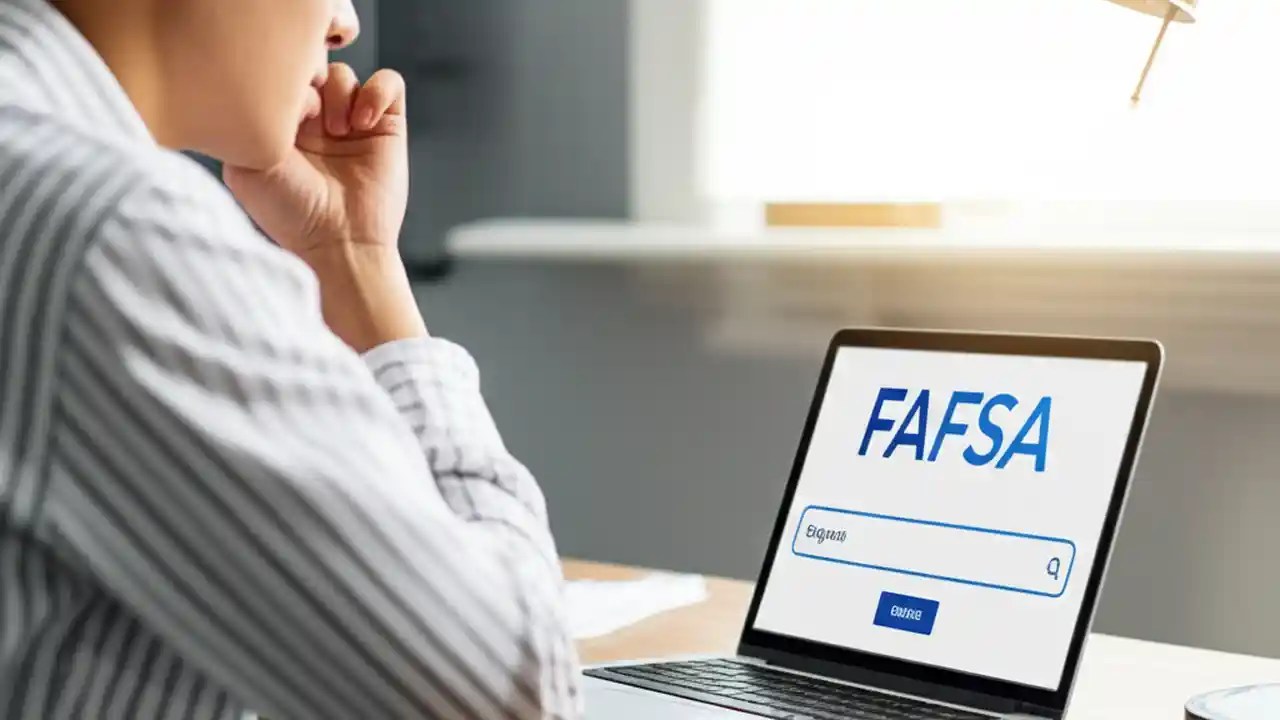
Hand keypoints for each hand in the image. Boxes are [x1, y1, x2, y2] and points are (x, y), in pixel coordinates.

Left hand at [224, 63, 425, 351]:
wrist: (340, 244)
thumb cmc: (290, 215)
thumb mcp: (246, 168)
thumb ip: (249, 122)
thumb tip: (287, 91)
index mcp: (281, 127)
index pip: (278, 78)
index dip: (281, 84)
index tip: (285, 117)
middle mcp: (316, 122)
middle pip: (311, 67)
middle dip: (308, 81)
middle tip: (309, 114)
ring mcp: (354, 123)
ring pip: (345, 72)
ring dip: (339, 93)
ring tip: (338, 131)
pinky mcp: (388, 128)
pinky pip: (390, 82)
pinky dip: (377, 93)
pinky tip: (363, 124)